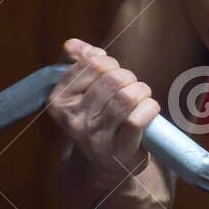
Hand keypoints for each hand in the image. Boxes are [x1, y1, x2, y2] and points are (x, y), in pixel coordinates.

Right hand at [46, 40, 160, 185]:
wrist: (103, 163)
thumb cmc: (96, 117)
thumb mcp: (81, 90)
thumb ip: (78, 62)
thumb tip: (73, 45)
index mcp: (59, 100)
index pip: (93, 63)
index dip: (110, 63)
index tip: (113, 73)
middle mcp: (73, 120)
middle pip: (113, 79)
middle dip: (129, 77)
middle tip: (131, 87)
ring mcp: (95, 138)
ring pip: (126, 97)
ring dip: (141, 91)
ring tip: (141, 97)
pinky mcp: (119, 151)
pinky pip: (137, 120)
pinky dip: (150, 108)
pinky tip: (149, 109)